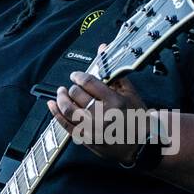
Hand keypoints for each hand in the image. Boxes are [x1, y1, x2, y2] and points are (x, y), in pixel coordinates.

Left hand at [47, 43, 148, 164]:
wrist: (140, 143)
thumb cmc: (137, 118)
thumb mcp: (131, 94)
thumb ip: (114, 72)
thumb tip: (102, 50)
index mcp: (115, 101)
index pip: (88, 82)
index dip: (78, 76)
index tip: (76, 76)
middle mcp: (103, 114)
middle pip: (77, 94)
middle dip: (72, 87)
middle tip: (72, 86)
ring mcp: (93, 128)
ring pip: (68, 108)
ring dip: (61, 98)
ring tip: (61, 93)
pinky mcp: (86, 139)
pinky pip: (65, 125)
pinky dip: (56, 113)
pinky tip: (52, 105)